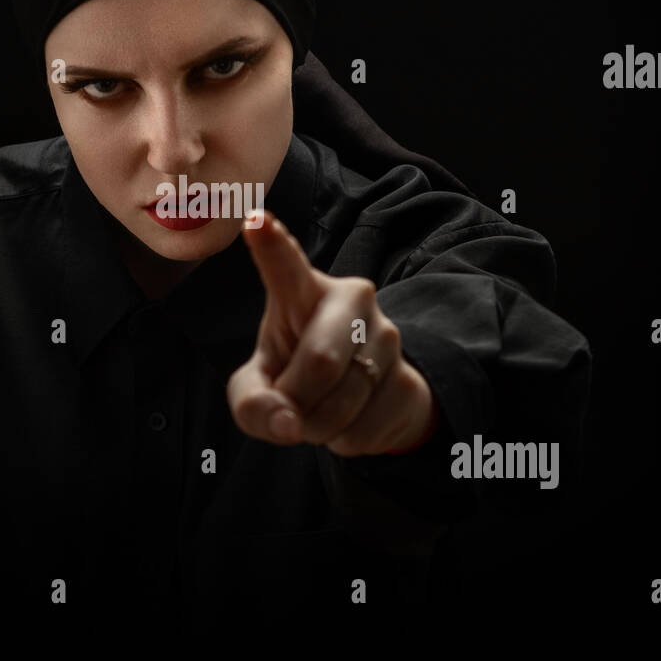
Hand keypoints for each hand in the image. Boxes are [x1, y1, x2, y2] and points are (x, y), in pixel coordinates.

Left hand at [226, 208, 437, 455]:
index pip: (286, 265)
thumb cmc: (295, 376)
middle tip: (286, 410)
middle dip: (295, 400)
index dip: (271, 245)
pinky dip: (341, 439)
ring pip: (341, 402)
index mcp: (301, 291)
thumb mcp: (258, 389)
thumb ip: (253, 404)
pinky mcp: (408, 375)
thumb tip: (287, 425)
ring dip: (315, 426)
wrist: (365, 400)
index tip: (255, 220)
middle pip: (320, 361)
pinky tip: (347, 420)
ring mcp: (386, 334)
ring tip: (315, 413)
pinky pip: (363, 426)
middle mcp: (349, 299)